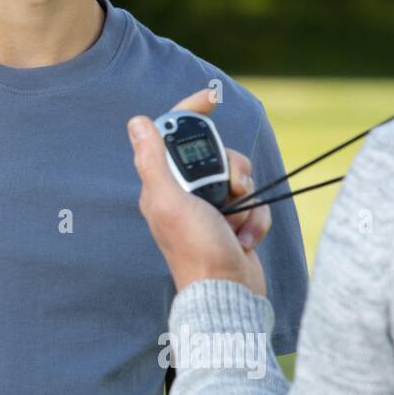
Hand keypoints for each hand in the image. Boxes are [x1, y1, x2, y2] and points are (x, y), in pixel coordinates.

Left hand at [127, 88, 270, 295]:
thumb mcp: (170, 203)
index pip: (172, 137)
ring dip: (246, 199)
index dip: (189, 113)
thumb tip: (137, 123)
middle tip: (235, 188)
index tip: (211, 98)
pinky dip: (255, 219)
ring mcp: (209, 209)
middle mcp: (183, 195)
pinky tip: (244, 239)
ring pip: (239, 177)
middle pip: (215, 153)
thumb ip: (153, 163)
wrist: (230, 296)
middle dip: (232, 168)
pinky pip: (253, 203)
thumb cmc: (197, 252)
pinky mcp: (232, 222)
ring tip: (237, 221)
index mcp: (162, 186)